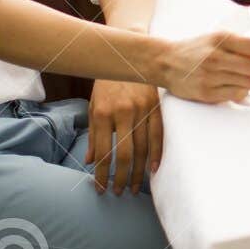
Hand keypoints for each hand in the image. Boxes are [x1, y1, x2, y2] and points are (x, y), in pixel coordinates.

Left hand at [86, 79, 162, 194]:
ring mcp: (142, 109)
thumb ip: (93, 134)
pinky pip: (158, 134)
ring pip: (142, 148)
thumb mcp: (94, 105)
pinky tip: (153, 169)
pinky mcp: (156, 106)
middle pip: (124, 154)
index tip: (101, 189)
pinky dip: (156, 153)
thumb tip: (90, 161)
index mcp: (103, 113)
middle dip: (121, 178)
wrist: (127, 55)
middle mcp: (123, 113)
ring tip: (135, 187)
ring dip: (139, 172)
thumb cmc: (107, 83)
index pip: (103, 152)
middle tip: (119, 192)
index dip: (102, 174)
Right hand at [159, 31, 249, 104]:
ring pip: (248, 83)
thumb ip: (240, 45)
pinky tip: (242, 87)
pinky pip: (236, 95)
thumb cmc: (195, 50)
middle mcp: (216, 57)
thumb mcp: (216, 38)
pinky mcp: (207, 92)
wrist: (166, 62)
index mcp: (221, 39)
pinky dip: (244, 91)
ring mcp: (211, 76)